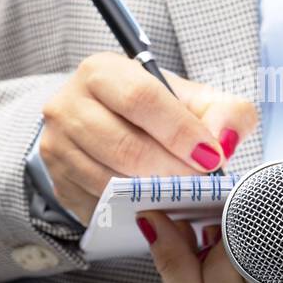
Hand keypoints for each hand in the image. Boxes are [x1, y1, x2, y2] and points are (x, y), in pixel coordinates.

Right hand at [39, 52, 258, 223]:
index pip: (141, 98)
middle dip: (171, 170)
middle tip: (202, 183)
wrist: (111, 125)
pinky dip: (132, 210)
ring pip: (110, 181)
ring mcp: (57, 146)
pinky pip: (99, 206)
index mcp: (102, 72)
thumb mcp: (194, 100)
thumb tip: (226, 141)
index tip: (210, 156)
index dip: (180, 131)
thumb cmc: (157, 111)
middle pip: (124, 145)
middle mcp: (68, 105)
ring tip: (184, 195)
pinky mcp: (58, 183)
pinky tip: (156, 205)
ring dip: (154, 195)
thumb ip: (225, 111)